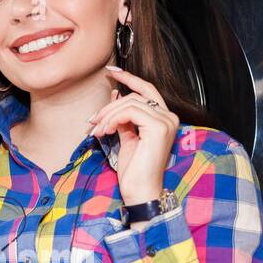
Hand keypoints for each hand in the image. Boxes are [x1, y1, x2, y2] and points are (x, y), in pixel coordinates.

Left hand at [88, 65, 178, 203]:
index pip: (147, 89)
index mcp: (164, 118)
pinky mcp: (158, 128)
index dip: (129, 78)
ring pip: (130, 103)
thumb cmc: (134, 170)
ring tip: (98, 130)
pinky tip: (106, 131)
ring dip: (108, 115)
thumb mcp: (127, 137)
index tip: (112, 71)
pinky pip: (130, 112)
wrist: (140, 191)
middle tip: (93, 119)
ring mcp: (166, 121)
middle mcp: (169, 117)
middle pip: (135, 95)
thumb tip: (116, 93)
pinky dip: (113, 119)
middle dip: (110, 105)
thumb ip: (124, 117)